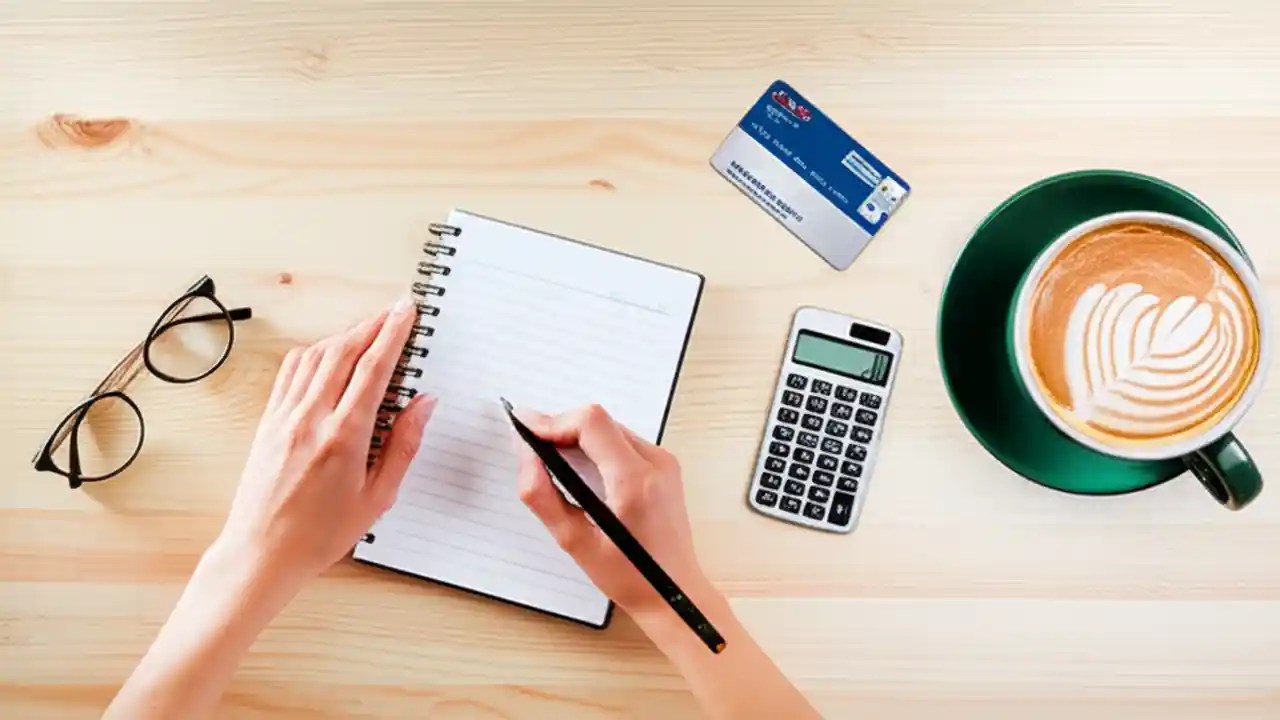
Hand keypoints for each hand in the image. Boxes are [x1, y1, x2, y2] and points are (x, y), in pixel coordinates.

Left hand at [216, 296, 435, 585]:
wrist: (262, 553)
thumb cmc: (320, 534)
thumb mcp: (378, 496)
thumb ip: (403, 445)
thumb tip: (423, 404)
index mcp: (343, 436)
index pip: (374, 368)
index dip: (394, 334)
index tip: (408, 312)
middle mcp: (310, 418)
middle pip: (344, 351)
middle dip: (373, 324)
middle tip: (395, 309)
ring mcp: (284, 417)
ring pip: (316, 356)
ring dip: (345, 334)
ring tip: (368, 326)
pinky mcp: (268, 421)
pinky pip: (291, 372)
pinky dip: (314, 352)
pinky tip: (326, 350)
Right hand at [513, 404, 707, 613]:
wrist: (674, 593)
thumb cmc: (631, 577)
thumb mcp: (575, 542)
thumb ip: (542, 496)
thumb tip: (525, 456)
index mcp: (634, 481)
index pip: (591, 423)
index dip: (553, 421)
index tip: (526, 430)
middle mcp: (655, 463)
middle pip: (599, 420)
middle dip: (561, 429)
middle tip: (533, 450)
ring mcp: (664, 462)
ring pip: (610, 426)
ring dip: (578, 436)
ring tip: (553, 461)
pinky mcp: (665, 466)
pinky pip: (622, 440)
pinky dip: (596, 446)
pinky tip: (581, 469)